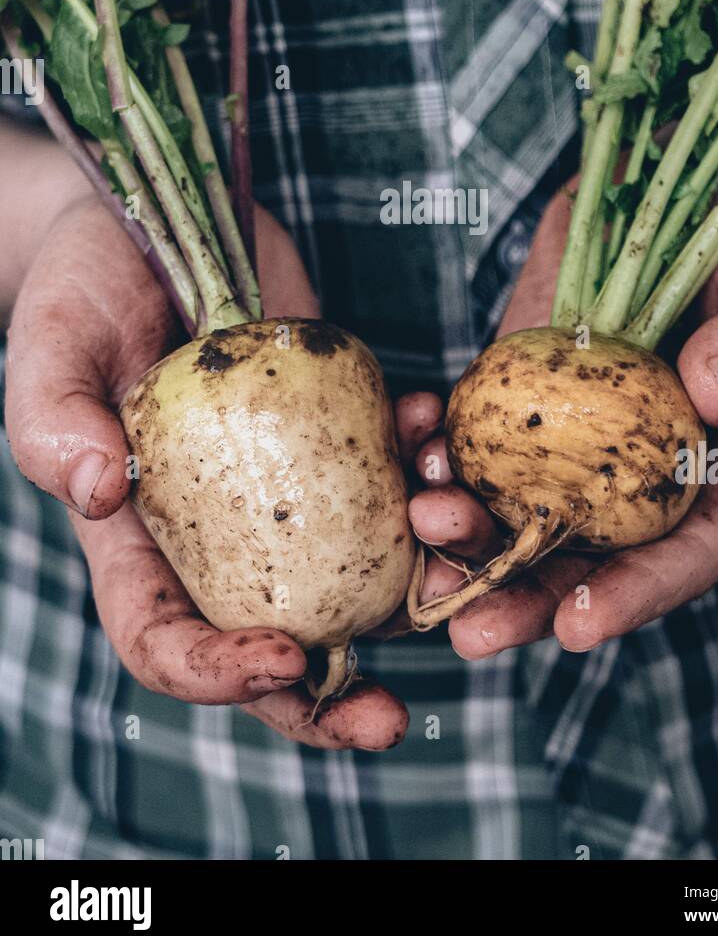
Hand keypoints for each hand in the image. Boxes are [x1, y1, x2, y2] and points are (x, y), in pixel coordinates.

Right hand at [4, 193, 435, 748]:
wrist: (155, 218)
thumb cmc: (84, 287)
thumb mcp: (51, 346)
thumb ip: (53, 421)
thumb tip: (99, 493)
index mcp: (139, 539)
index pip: (167, 640)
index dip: (218, 671)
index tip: (282, 655)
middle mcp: (219, 532)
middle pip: (274, 641)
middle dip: (331, 694)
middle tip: (391, 716)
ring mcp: (287, 485)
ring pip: (356, 569)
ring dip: (414, 570)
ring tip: (449, 529)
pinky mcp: (336, 431)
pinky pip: (390, 474)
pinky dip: (421, 463)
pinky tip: (429, 425)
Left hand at [409, 187, 717, 656]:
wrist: (686, 197)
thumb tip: (716, 393)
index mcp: (716, 470)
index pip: (686, 555)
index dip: (635, 597)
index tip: (578, 625)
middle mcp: (638, 473)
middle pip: (584, 560)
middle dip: (523, 599)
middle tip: (467, 629)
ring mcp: (571, 439)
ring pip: (514, 512)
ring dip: (464, 536)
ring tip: (423, 530)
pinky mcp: (518, 396)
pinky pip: (474, 439)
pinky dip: (440, 450)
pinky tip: (415, 446)